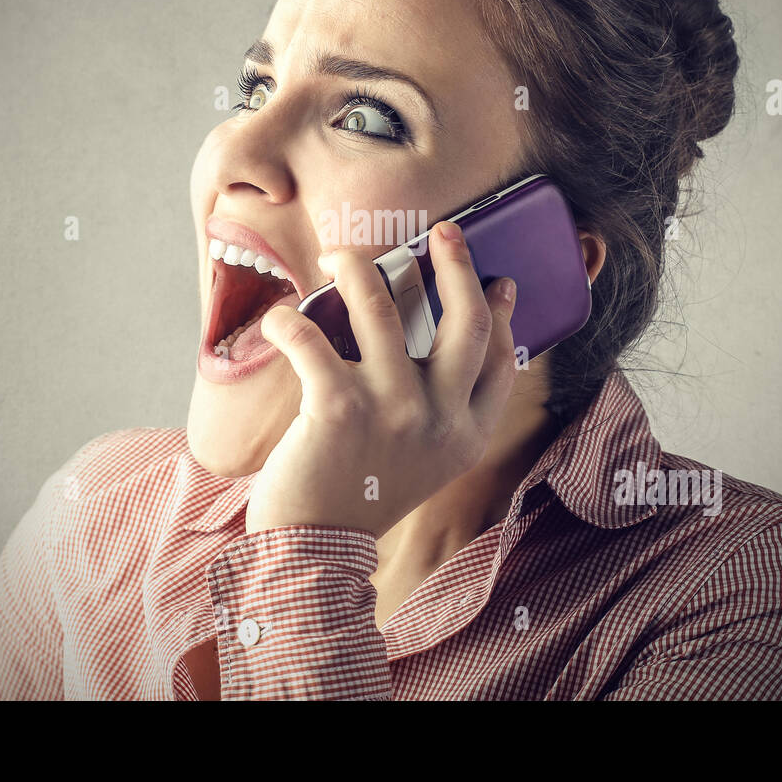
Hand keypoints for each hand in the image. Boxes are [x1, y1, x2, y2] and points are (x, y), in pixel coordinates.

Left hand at [245, 220, 517, 538]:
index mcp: (466, 435)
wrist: (313, 549)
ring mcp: (394, 411)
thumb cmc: (361, 497)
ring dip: (359, 269)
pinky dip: (288, 320)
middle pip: (464, 323)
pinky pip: (312, 338)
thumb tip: (435, 346)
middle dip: (457, 267)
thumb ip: (439, 413)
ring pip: (382, 310)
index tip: (498, 282)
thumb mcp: (422, 463)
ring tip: (340, 255)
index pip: (500, 361)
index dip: (503, 316)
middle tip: (442, 232)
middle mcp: (440, 421)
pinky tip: (279, 317)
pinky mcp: (340, 408)